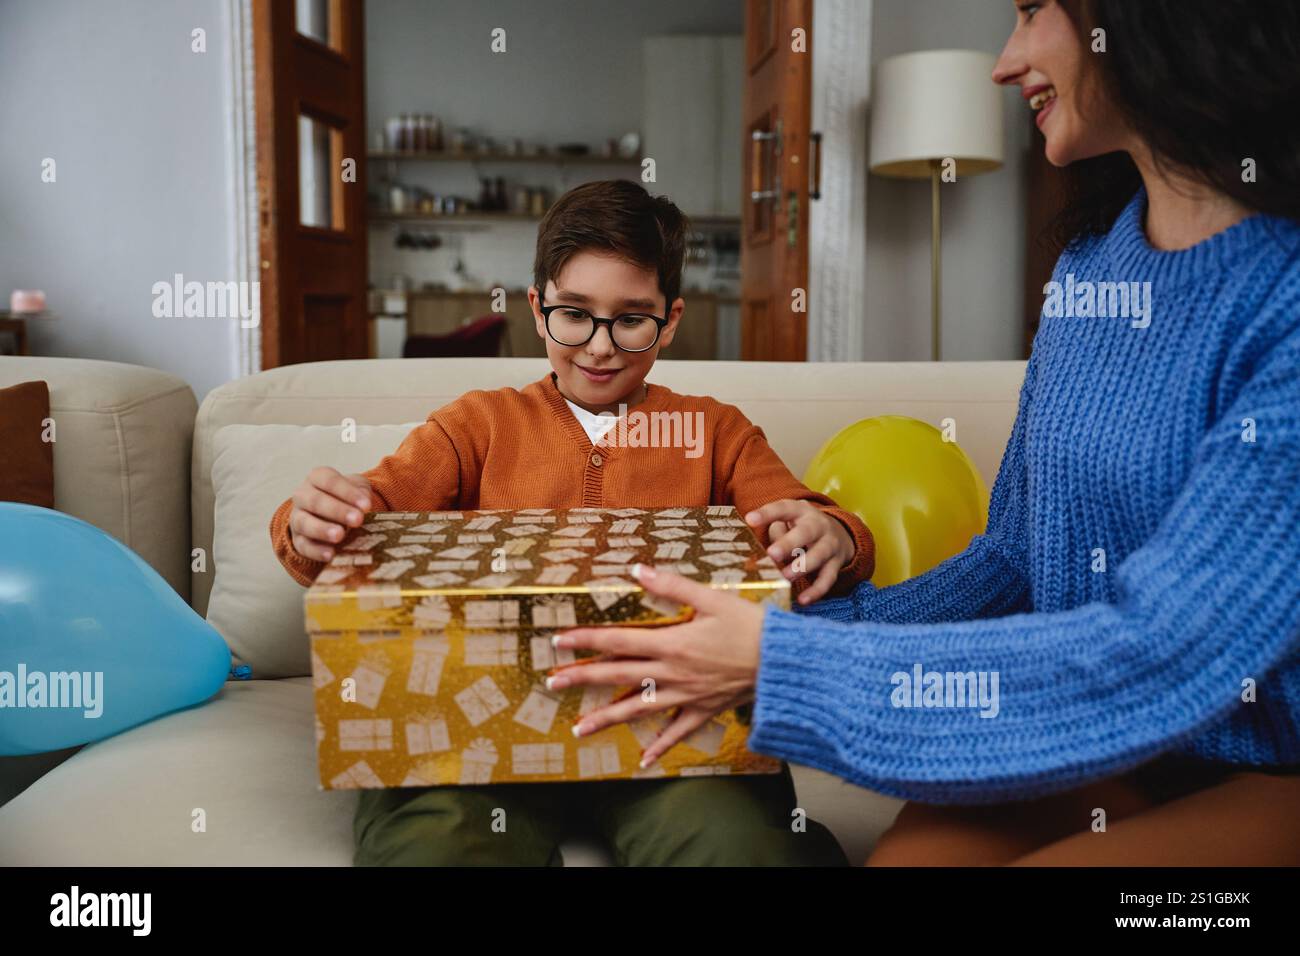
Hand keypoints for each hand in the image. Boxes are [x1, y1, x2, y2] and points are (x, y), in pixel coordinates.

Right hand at [288, 467, 372, 561]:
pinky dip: (316, 551)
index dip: (347, 492)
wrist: (331, 515)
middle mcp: (303, 496)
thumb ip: (361, 490)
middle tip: (357, 520)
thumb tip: (365, 502)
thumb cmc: (345, 497)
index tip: (366, 505)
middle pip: (315, 501)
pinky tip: (330, 554)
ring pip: (304, 523)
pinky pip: (303, 545)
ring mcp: (298, 518)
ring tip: (340, 536)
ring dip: (322, 529)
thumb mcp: (356, 487)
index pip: (329, 481)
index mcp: (317, 478)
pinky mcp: (298, 540)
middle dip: (337, 511)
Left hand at [550, 563, 765, 766]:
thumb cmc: (750, 626)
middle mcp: (672, 673)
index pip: (617, 641)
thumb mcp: (711, 598)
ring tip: (578, 730)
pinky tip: (643, 762)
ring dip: (606, 720)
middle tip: (551, 683)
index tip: (559, 641)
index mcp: (671, 643)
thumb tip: (637, 570)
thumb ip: (671, 586)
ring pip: (638, 710)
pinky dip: (660, 747)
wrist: (783, 663)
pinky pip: (677, 733)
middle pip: (617, 677)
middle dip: (582, 679)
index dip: (586, 640)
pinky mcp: (703, 711)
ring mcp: (686, 696)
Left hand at [745, 499, 854, 603]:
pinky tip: (803, 600)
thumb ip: (776, 533)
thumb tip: (762, 554)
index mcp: (801, 511)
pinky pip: (828, 578)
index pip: (784, 508)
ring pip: (819, 554)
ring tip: (785, 576)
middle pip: (806, 532)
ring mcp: (830, 544)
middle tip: (773, 554)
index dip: (767, 514)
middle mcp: (818, 525)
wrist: (840, 533)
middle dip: (789, 543)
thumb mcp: (788, 522)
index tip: (750, 520)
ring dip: (802, 567)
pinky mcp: (836, 563)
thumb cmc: (802, 529)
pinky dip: (816, 590)